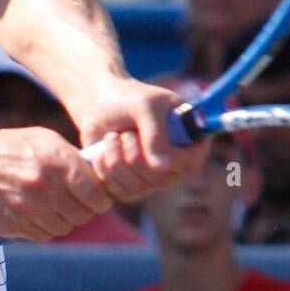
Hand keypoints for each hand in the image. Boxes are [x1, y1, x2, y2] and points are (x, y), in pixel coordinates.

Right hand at [0, 127, 115, 240]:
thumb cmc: (8, 150)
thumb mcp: (41, 140)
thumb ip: (71, 158)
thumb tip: (99, 176)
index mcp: (55, 161)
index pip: (96, 193)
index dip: (100, 198)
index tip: (96, 197)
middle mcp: (44, 186)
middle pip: (83, 214)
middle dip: (82, 209)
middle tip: (73, 201)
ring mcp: (29, 208)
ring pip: (65, 227)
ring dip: (63, 220)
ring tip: (51, 205)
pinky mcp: (16, 225)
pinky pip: (44, 235)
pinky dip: (44, 227)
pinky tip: (34, 213)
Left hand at [76, 77, 208, 203]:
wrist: (100, 105)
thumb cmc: (128, 100)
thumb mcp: (145, 106)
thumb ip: (155, 133)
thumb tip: (161, 166)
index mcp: (189, 143)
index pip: (189, 164)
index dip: (167, 158)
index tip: (144, 138)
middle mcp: (174, 166)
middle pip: (158, 178)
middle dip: (134, 152)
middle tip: (126, 132)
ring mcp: (152, 180)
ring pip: (137, 187)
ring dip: (117, 158)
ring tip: (113, 137)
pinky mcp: (129, 187)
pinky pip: (119, 191)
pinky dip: (105, 169)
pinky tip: (102, 151)